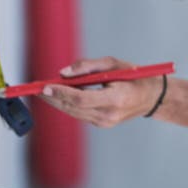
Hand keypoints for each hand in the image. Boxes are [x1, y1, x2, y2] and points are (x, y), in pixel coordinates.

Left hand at [40, 56, 164, 127]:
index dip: (61, 93)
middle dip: (52, 97)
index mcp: (115, 99)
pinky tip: (58, 96)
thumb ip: (88, 66)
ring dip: (56, 101)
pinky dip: (67, 104)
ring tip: (42, 91)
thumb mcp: (114, 64)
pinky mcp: (102, 124)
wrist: (152, 97)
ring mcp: (105, 122)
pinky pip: (79, 114)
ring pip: (73, 112)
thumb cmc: (135, 76)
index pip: (81, 99)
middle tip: (34, 88)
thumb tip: (62, 73)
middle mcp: (109, 114)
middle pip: (72, 107)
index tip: (45, 86)